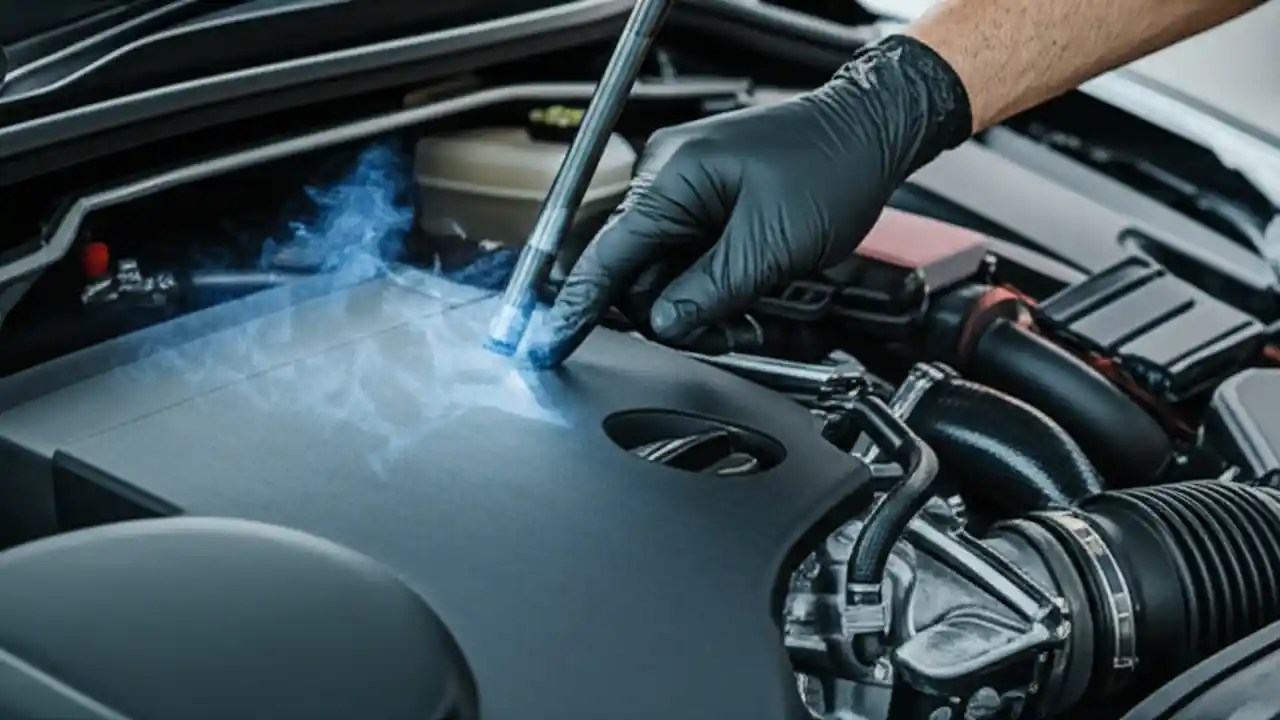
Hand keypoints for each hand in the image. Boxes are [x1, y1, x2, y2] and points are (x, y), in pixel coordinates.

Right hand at [525, 35, 970, 367]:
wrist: (874, 135)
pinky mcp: (713, 206)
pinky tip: (746, 301)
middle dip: (669, 314)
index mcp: (673, 178)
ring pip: (669, 273)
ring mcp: (691, 193)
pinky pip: (694, 260)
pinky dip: (714, 290)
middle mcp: (670, 182)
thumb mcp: (770, 246)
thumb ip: (710, 291)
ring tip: (745, 323)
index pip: (608, 253)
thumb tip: (663, 323)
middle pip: (637, 271)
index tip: (550, 343)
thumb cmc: (831, 168)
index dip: (578, 305)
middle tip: (719, 341)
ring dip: (698, 307)